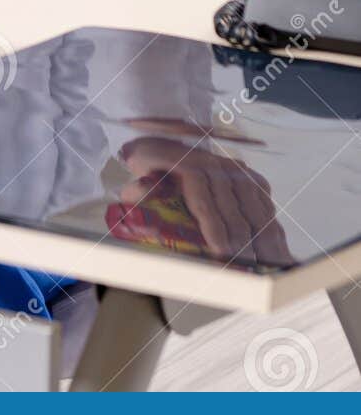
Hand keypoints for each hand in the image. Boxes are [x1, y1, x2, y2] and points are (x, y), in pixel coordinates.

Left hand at [119, 136, 291, 265]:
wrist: (166, 144)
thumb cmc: (152, 171)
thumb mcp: (137, 181)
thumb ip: (137, 191)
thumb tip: (142, 190)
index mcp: (188, 167)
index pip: (204, 202)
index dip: (215, 229)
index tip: (221, 253)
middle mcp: (215, 166)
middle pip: (234, 211)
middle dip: (242, 244)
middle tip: (245, 270)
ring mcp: (234, 169)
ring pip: (255, 208)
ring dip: (263, 239)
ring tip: (268, 266)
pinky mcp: (248, 175)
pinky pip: (265, 202)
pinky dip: (272, 225)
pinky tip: (277, 249)